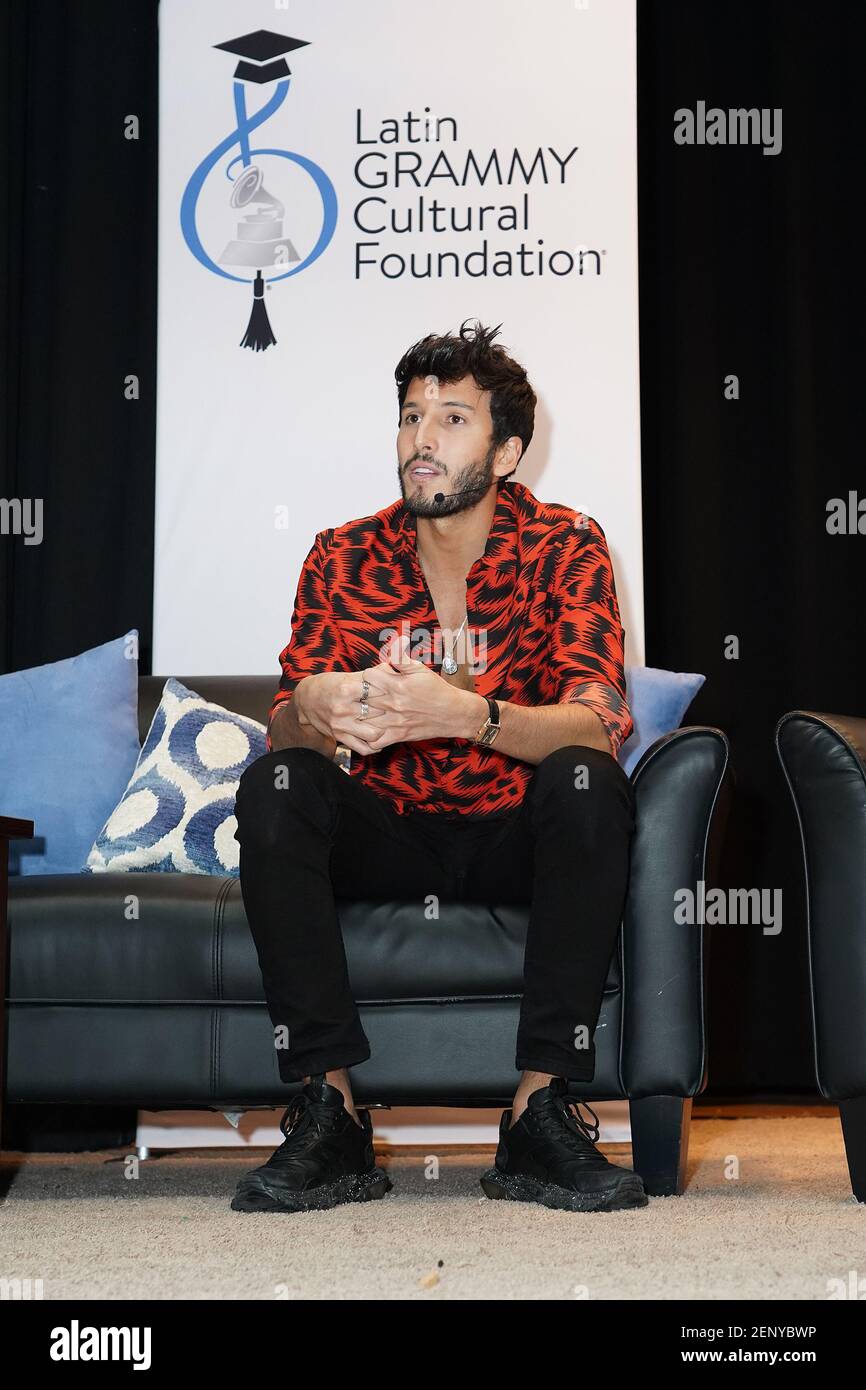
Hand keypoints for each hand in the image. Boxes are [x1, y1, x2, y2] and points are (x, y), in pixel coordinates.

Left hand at [350, 633, 473, 753]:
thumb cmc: (437, 690)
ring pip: (364, 719)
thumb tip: (395, 641)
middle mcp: (393, 703)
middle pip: (362, 697)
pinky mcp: (398, 736)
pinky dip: (368, 737)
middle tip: (364, 694)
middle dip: (361, 693)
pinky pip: (374, 741)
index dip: (369, 674)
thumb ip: (402, 656)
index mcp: (397, 684)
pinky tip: (370, 729)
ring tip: (364, 710)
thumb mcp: (420, 669)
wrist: (453, 714)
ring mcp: (394, 721)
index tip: (375, 677)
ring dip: (360, 714)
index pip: (367, 675)